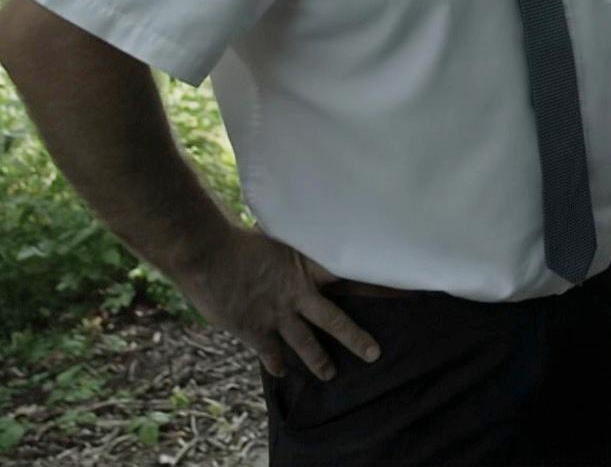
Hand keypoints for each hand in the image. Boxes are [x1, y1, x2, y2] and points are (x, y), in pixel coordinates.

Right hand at [173, 226, 379, 379]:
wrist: (206, 253)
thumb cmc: (238, 239)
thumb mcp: (275, 238)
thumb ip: (291, 249)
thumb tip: (303, 236)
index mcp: (305, 268)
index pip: (350, 276)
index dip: (376, 286)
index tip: (404, 293)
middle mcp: (297, 295)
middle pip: (334, 320)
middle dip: (354, 338)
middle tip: (374, 353)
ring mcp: (276, 314)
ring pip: (306, 343)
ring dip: (318, 360)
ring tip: (330, 374)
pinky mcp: (253, 329)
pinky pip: (269, 351)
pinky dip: (275, 363)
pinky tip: (281, 373)